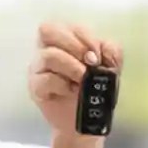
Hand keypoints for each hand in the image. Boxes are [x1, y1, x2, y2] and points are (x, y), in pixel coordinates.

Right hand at [29, 22, 123, 136]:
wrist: (88, 122)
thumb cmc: (95, 91)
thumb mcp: (111, 68)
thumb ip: (112, 52)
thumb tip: (104, 51)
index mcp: (65, 40)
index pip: (68, 26)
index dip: (86, 37)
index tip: (99, 56)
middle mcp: (48, 50)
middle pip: (48, 30)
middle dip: (75, 45)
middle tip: (91, 63)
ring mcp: (39, 69)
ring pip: (48, 55)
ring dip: (71, 66)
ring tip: (83, 79)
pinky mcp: (36, 88)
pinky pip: (44, 79)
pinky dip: (63, 84)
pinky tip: (72, 91)